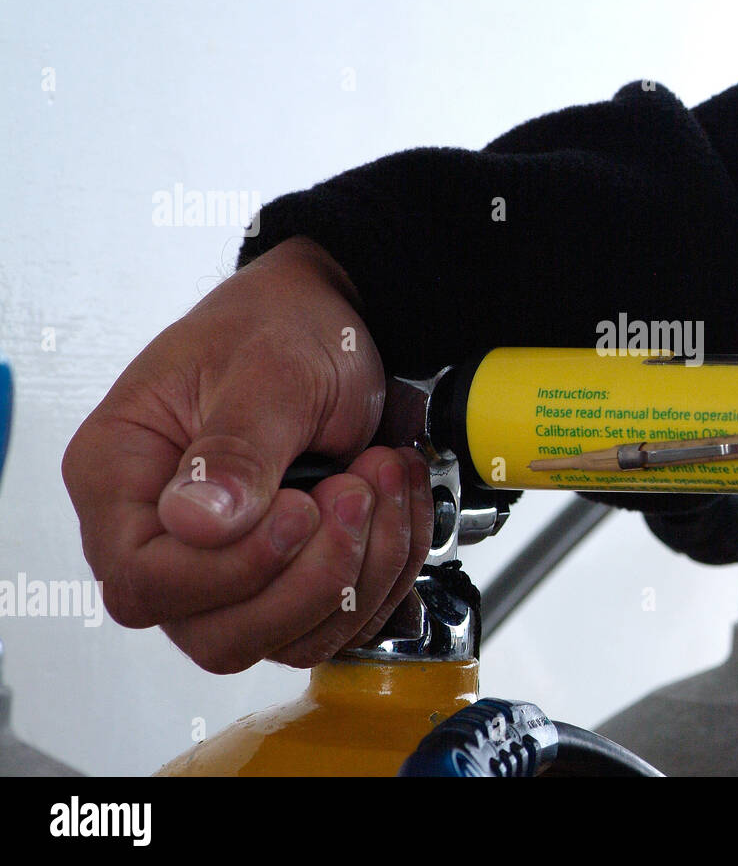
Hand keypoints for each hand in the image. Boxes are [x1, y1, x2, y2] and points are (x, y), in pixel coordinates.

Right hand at [63, 237, 434, 671]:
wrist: (334, 322)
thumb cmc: (281, 327)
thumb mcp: (268, 371)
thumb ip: (235, 446)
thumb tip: (197, 523)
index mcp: (117, 476)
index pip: (145, 582)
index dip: (235, 566)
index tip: (303, 507)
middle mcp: (160, 537)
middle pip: (217, 635)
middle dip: (311, 576)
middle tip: (357, 489)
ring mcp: (224, 569)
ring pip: (286, 639)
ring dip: (362, 570)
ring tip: (383, 478)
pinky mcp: (286, 579)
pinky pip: (334, 623)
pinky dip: (385, 574)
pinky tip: (395, 506)